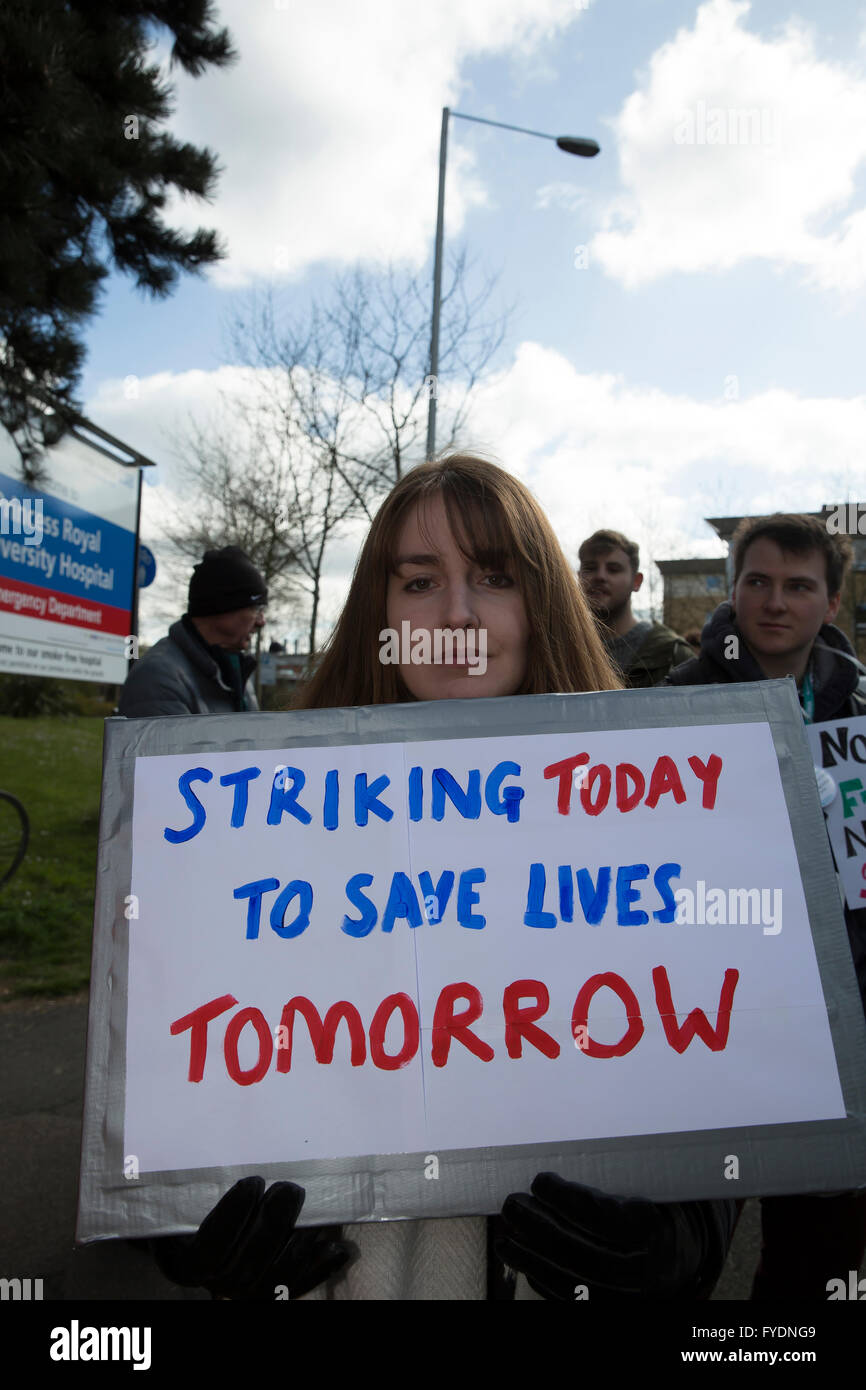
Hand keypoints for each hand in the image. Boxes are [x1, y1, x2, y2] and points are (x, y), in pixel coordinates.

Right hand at [150, 1176, 352, 1299]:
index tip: (252, 1181)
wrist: (202, 1250)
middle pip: (247, 1264)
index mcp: (188, 1261)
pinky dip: (319, 1270)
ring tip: (314, 1214)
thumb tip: (207, 1141)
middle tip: (289, 1189)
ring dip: (299, 1246)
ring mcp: (245, 1293)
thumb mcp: (183, 1202)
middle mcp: (217, 1283)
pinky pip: (297, 1287)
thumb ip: (192, 1185)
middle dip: (272, 1225)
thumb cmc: (192, 1214)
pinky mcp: (272, 1295)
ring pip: (275, 1279)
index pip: (209, 1247)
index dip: (232, 1216)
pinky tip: (337, 1249)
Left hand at [496, 1172, 733, 1300]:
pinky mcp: (607, 1307)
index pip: (604, 1215)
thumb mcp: (648, 1187)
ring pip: (570, 1278)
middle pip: (581, 1250)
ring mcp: (624, 1295)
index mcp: (653, 1229)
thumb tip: (568, 1131)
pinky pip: (567, 1296)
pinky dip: (539, 1276)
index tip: (540, 1180)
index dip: (567, 1199)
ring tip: (504, 1234)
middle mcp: (641, 1268)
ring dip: (530, 1255)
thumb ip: (617, 1172)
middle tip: (512, 1204)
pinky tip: (518, 1257)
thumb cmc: (653, 1213)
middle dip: (540, 1227)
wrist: (677, 1264)